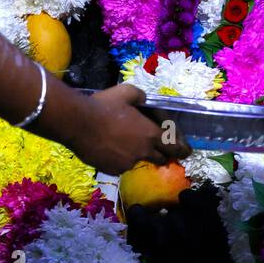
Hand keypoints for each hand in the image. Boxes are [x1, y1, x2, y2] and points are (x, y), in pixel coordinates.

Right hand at [70, 83, 189, 175]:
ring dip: (138, 154)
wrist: (77, 123)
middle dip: (162, 154)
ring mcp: (127, 163)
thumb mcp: (127, 92)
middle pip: (160, 159)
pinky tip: (110, 148)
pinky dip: (120, 158)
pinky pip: (121, 165)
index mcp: (150, 134)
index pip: (174, 147)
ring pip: (138, 161)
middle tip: (160, 149)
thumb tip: (146, 100)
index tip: (186, 152)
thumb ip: (142, 97)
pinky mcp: (112, 170)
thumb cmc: (104, 105)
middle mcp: (142, 152)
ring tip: (124, 143)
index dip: (182, 149)